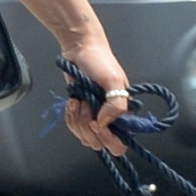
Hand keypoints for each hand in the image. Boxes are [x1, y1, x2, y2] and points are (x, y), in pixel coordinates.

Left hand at [61, 37, 133, 154]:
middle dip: (88, 129)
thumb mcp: (113, 81)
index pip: (120, 143)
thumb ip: (116, 106)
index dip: (108, 139)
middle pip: (100, 144)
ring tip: (79, 101)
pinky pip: (74, 128)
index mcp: (124, 114)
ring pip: (85, 138)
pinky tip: (73, 102)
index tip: (98, 123)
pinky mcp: (80, 114)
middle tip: (86, 107)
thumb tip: (103, 124)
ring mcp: (94, 118)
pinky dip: (70, 117)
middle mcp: (111, 120)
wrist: (80, 50)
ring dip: (78, 121)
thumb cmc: (100, 62)